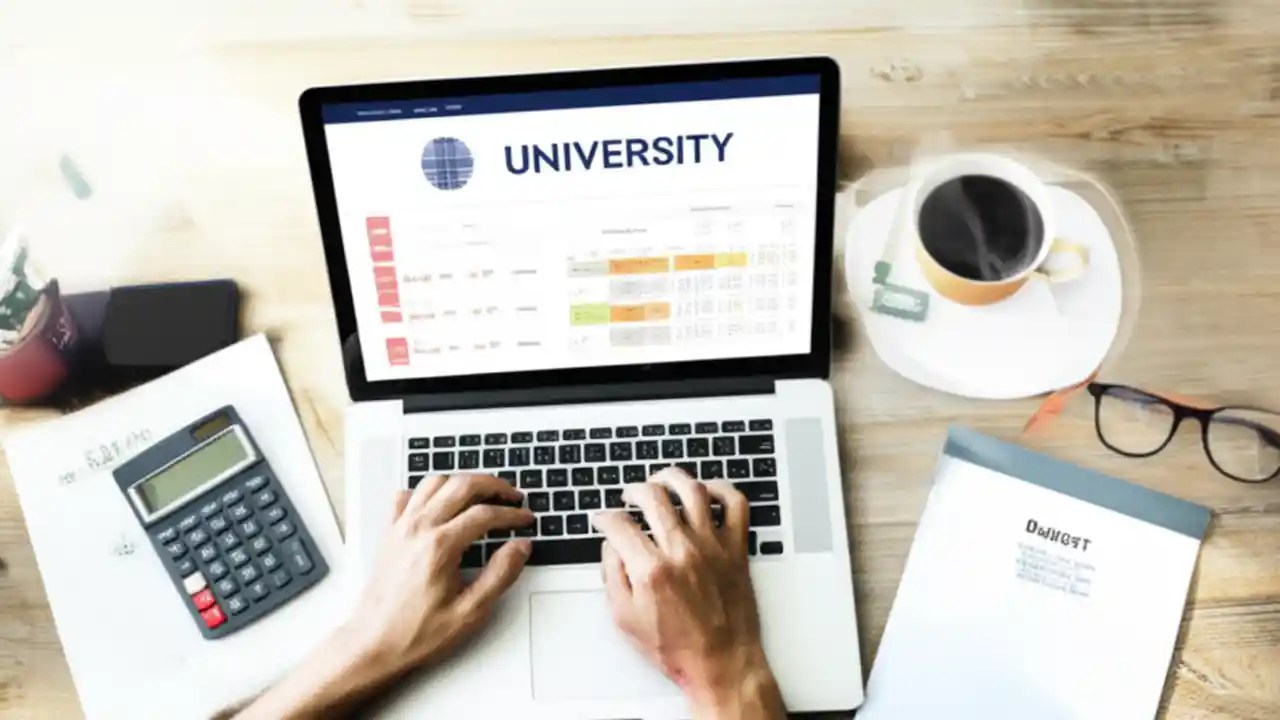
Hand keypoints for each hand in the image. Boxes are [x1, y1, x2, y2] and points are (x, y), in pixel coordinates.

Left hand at [346, 473, 534, 677]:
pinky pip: (407, 496)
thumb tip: (520, 548)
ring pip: (435, 483)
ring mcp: (401, 528)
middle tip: (512, 495)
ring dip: (463, 482)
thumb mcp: (469, 612)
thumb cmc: (416, 633)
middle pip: (462, 485)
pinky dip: (427, 491)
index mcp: (440, 546)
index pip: (485, 514)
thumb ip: (499, 575)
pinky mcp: (390, 534)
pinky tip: (439, 502)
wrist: (373, 644)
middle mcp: (419, 529)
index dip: (511, 514)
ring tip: (482, 493)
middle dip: (493, 485)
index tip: (525, 519)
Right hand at [592, 468, 783, 719]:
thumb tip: (612, 546)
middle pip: (652, 496)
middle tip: (629, 496)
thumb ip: (612, 576)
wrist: (722, 663)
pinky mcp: (736, 548)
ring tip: (661, 481)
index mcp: (651, 569)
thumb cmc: (677, 649)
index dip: (604, 516)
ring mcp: (712, 546)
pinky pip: (734, 504)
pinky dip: (721, 488)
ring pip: (692, 490)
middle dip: (633, 490)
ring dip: (671, 478)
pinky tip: (706, 491)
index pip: (619, 523)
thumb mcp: (625, 619)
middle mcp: (682, 550)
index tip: (604, 518)